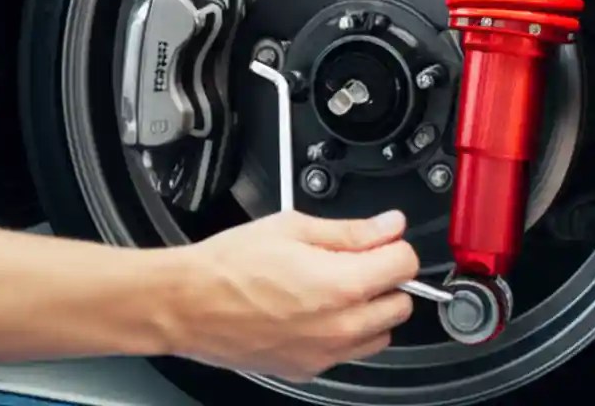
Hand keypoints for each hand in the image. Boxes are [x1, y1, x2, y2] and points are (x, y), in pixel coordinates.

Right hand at [161, 210, 418, 381]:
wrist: (187, 304)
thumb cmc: (229, 266)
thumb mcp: (294, 228)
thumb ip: (352, 231)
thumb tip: (389, 226)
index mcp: (342, 284)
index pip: (407, 264)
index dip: (394, 246)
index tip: (380, 241)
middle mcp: (340, 326)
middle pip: (402, 303)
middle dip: (386, 279)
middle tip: (357, 263)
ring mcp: (325, 353)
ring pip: (381, 333)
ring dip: (371, 311)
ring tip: (336, 289)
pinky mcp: (308, 369)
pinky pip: (349, 352)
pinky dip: (344, 334)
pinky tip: (316, 312)